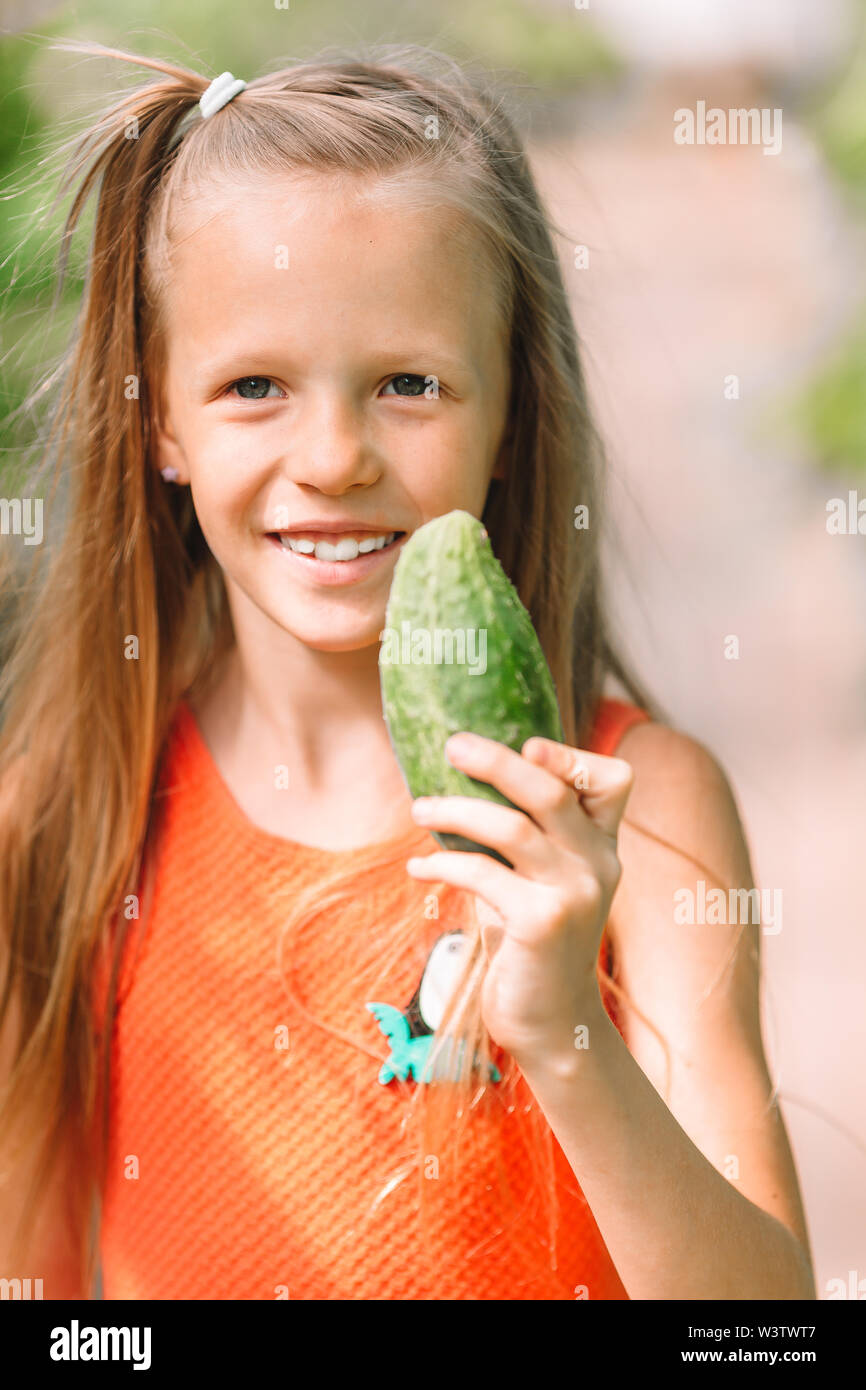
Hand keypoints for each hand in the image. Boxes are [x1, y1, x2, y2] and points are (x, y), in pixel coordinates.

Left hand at [406, 731, 633, 1064]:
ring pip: (514, 828)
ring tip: (419, 808)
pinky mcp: (543, 924)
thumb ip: (524, 839)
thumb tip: (460, 785)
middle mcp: (598, 864)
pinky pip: (484, 874)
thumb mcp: (539, 883)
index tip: (526, 745)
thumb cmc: (533, 945)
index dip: (572, 755)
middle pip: (552, 791)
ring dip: (457, 812)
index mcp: (602, 846)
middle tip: (452, 746)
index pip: (613, 780)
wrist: (551, 1022)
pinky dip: (443, 864)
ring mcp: (574, 894)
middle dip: (498, 762)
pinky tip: (418, 867)